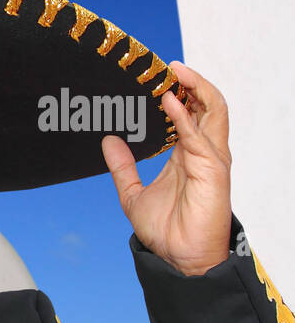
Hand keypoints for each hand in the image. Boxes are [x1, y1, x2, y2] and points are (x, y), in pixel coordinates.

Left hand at [100, 61, 231, 275]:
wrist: (177, 257)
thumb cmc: (165, 229)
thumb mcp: (132, 193)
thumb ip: (122, 166)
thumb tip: (108, 140)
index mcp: (186, 154)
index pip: (190, 113)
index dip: (178, 92)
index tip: (156, 77)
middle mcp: (202, 152)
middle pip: (207, 105)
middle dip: (192, 82)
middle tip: (169, 65)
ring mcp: (210, 158)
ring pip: (213, 111)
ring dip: (196, 88)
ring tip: (175, 70)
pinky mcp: (213, 169)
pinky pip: (199, 135)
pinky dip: (185, 115)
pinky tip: (169, 100)